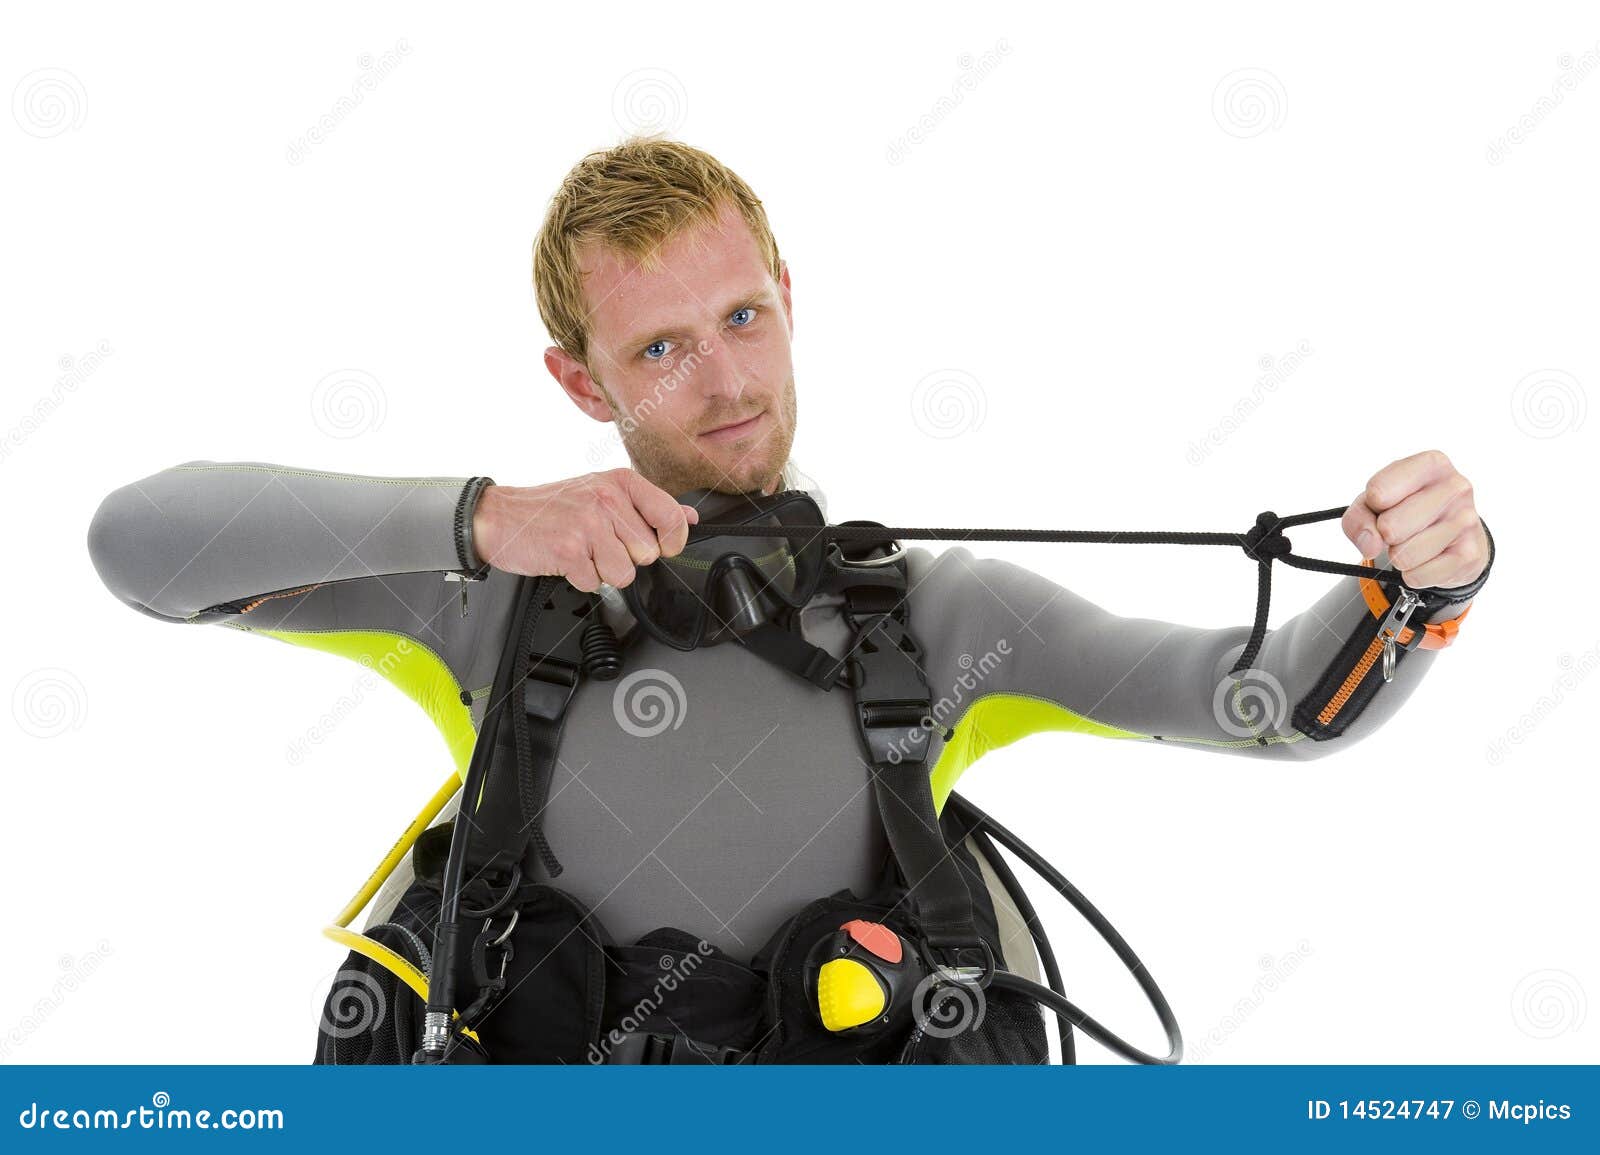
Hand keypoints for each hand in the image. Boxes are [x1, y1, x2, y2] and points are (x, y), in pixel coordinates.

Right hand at [471, 468, 698, 590]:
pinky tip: (568, 559)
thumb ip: (650, 506)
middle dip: (627, 557)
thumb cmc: (554, 507)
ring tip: (584, 551)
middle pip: (648, 554)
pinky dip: (582, 578)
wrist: (502, 517)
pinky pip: (596, 583)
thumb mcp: (605, 493)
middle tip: (600, 542)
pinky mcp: (570, 550)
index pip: (672, 517)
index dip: (673, 540)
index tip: (662, 545)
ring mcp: (588, 524)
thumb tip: (689, 517)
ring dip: (604, 571)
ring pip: (624, 574)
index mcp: (621, 482)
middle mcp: (607, 499)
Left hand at [1341, 450, 1487, 589]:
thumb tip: (1371, 545)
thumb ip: (1358, 518)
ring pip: (1404, 555)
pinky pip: (1418, 576)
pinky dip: (1412, 575)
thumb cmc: (1405, 509)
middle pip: (1390, 527)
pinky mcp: (1470, 555)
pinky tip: (1426, 560)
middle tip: (1398, 529)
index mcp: (1432, 464)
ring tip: (1413, 543)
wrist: (1450, 536)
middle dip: (1385, 535)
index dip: (1371, 505)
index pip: (1378, 492)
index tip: (1383, 504)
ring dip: (1399, 556)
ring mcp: (1467, 521)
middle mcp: (1456, 487)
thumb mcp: (1373, 503)